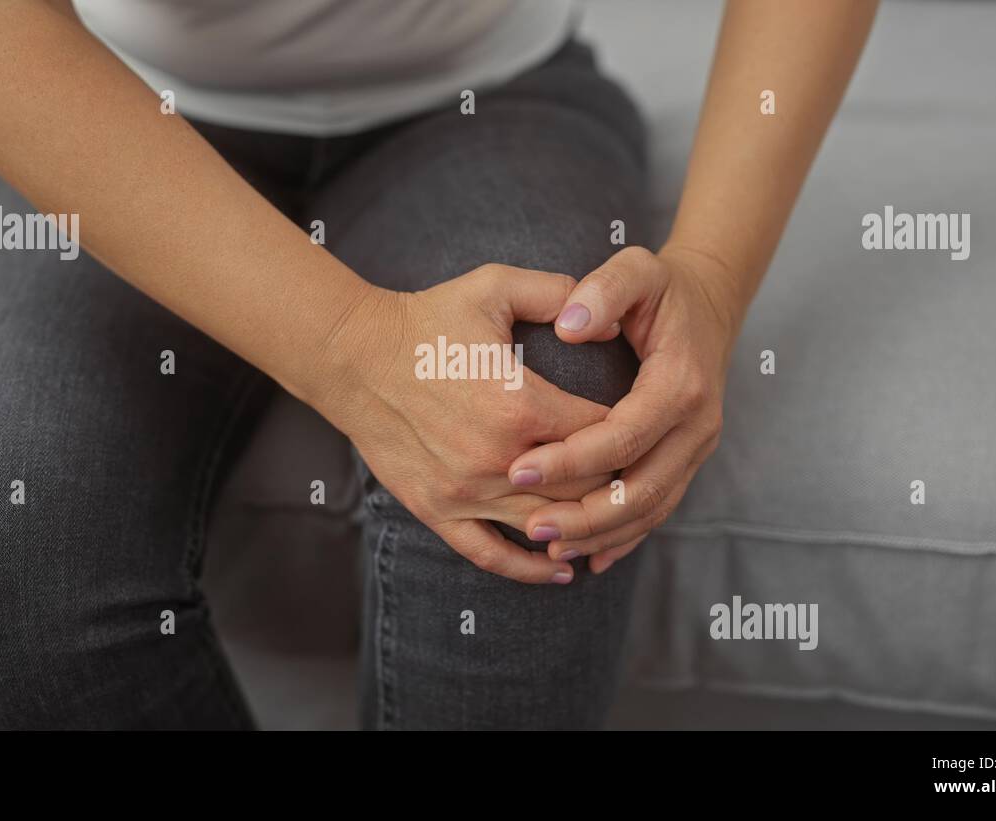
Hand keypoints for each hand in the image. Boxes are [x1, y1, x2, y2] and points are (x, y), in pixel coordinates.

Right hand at [324, 265, 615, 583]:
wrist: (353, 356)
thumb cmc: (426, 319)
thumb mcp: (494, 288)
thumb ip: (558, 294)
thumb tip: (612, 321)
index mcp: (521, 405)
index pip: (602, 433)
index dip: (629, 431)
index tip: (642, 426)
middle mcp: (498, 458)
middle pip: (584, 487)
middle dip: (614, 480)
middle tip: (635, 472)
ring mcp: (466, 492)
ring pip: (547, 524)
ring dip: (583, 526)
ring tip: (611, 521)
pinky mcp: (438, 510)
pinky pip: (490, 553)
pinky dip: (529, 568)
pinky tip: (560, 570)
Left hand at [506, 245, 742, 573]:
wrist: (709, 304)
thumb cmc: (661, 288)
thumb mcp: (637, 270)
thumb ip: (604, 289)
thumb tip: (569, 324)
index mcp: (680, 384)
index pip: (623, 435)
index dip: (571, 457)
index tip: (519, 469)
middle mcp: (697, 426)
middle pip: (642, 488)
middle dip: (585, 514)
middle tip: (530, 528)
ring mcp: (695, 450)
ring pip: (651, 509)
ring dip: (601, 534)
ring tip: (548, 549)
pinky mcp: (686, 463)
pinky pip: (657, 511)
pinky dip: (622, 538)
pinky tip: (584, 558)